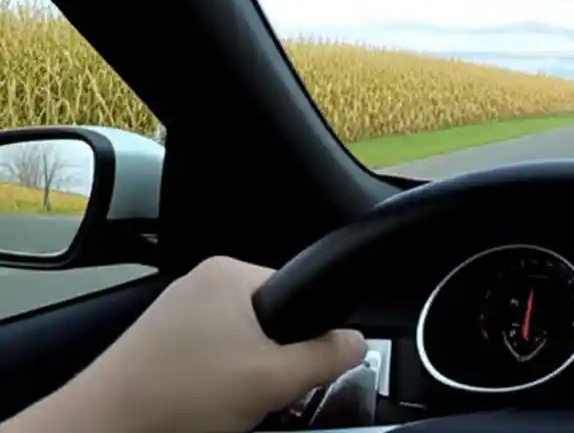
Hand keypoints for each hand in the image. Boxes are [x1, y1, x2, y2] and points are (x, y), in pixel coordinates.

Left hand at [1, 256, 365, 432]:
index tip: (295, 371)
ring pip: (241, 346)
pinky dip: (217, 386)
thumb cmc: (179, 397)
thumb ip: (327, 356)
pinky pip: (210, 360)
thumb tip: (357, 341)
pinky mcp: (157, 346)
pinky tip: (207, 410)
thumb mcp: (274, 380)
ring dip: (247, 379)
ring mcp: (175, 315)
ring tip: (231, 406)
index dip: (307, 337)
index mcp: (230, 273)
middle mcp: (201, 284)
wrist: (100, 431)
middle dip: (274, 364)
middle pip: (271, 324)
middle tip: (264, 395)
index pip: (299, 294)